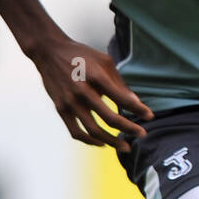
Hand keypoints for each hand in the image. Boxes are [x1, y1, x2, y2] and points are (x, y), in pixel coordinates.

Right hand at [32, 38, 153, 150]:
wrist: (48, 52)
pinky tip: (102, 143)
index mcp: (96, 76)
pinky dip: (90, 141)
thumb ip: (119, 83)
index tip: (149, 116)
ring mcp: (69, 102)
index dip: (138, 109)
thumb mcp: (104, 61)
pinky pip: (76, 132)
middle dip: (129, 128)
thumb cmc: (81, 55)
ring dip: (112, 141)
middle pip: (110, 118)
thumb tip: (135, 103)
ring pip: (93, 130)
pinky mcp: (60, 109)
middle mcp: (82, 91)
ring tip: (125, 146)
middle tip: (142, 134)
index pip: (122, 98)